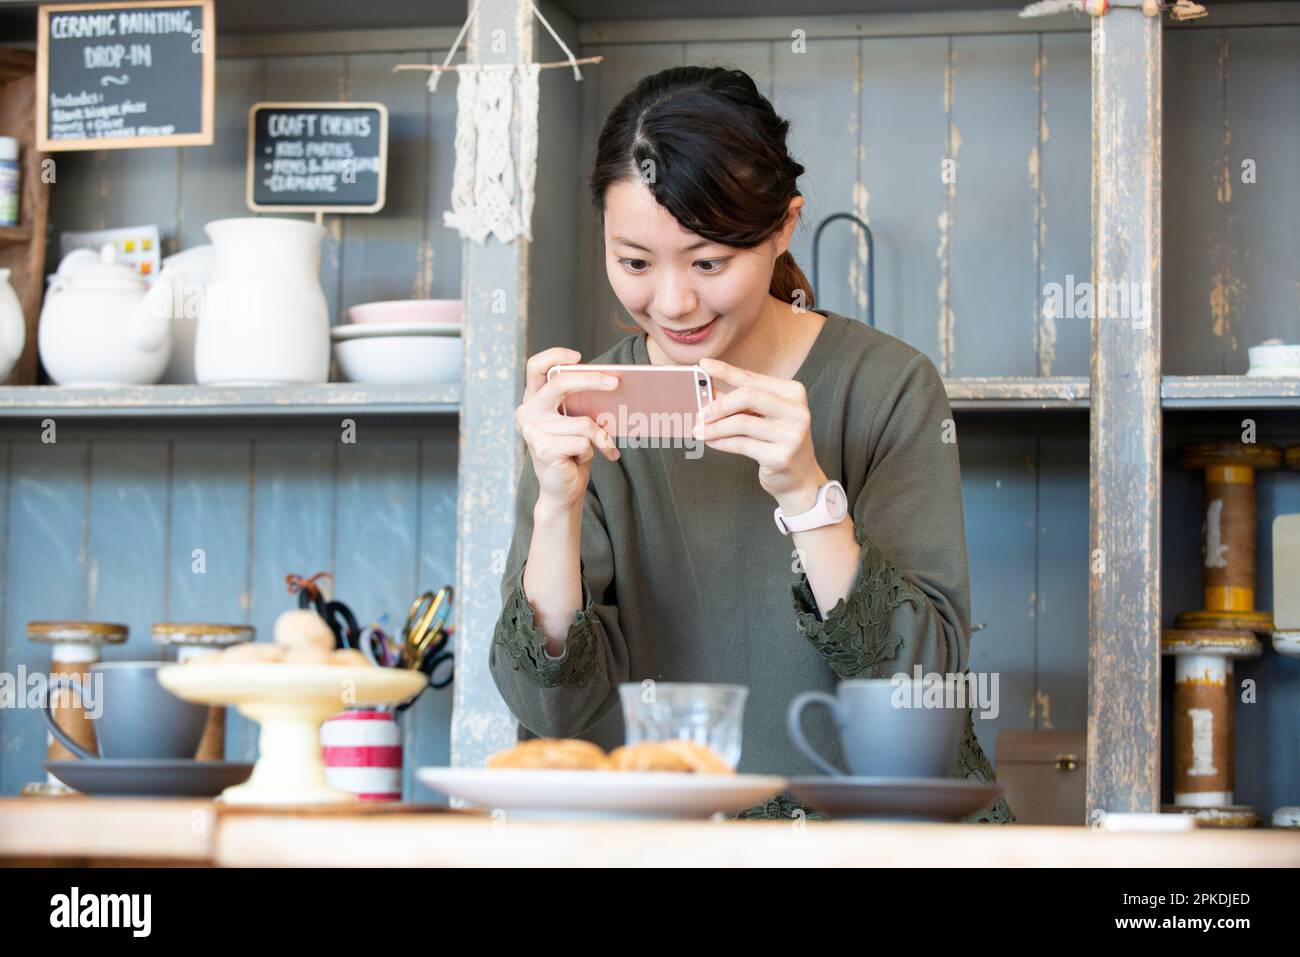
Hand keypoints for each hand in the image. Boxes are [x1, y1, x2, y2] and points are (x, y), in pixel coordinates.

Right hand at [516, 347, 620, 508]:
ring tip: (603, 448)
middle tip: (615, 382)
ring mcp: (533, 430)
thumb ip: (582, 404)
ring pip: (583, 422)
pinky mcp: (543, 448)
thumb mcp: (577, 423)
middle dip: (591, 380)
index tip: (578, 356)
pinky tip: (582, 461)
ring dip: (599, 438)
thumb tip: (611, 385)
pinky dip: (592, 452)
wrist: (563, 491)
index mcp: (534, 401)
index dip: (555, 356)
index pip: (536, 367)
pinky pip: (583, 442)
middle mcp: (528, 412)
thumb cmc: (573, 454)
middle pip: (561, 383)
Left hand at [693, 356, 826, 510]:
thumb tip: (708, 391)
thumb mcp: (764, 416)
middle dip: (718, 405)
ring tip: (699, 431)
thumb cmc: (778, 441)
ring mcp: (791, 435)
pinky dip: (721, 442)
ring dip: (714, 427)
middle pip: (747, 396)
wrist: (800, 477)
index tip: (703, 365)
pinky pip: (741, 444)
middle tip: (700, 414)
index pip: (752, 379)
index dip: (725, 371)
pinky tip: (711, 441)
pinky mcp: (781, 457)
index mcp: (794, 393)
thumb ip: (740, 402)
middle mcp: (797, 411)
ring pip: (741, 423)